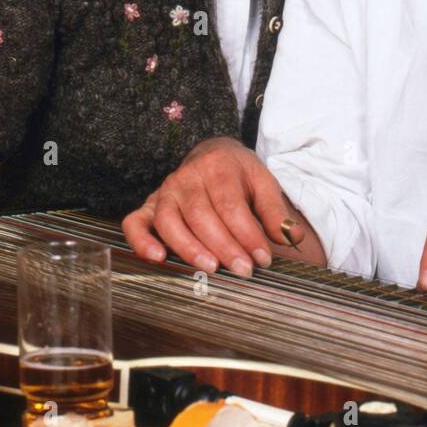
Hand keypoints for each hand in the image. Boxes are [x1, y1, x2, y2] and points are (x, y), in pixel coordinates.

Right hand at [122, 136, 302, 274]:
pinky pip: (135, 222)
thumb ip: (275, 211)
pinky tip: (158, 259)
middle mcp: (187, 177)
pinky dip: (141, 241)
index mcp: (218, 166)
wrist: (212, 155)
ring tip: (210, 269)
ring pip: (170, 221)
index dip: (247, 234)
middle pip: (202, 215)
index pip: (231, 205)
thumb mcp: (262, 183)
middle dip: (224, 246)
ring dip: (189, 248)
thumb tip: (292, 238)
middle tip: (243, 271)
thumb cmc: (239, 175)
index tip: (262, 258)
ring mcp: (165, 191)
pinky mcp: (149, 206)